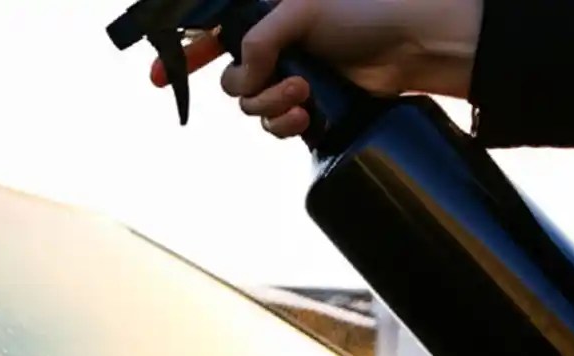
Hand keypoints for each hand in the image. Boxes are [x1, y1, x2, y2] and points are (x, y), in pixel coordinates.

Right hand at [150, 0, 482, 137]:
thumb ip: (260, 39)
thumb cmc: (367, 10)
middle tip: (276, 83)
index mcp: (267, 14)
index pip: (212, 32)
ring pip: (252, 107)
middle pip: (230, 80)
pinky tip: (306, 118)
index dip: (181, 54)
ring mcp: (291, 77)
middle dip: (250, 87)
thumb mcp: (302, 10)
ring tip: (304, 97)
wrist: (418, 44)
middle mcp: (275, 46)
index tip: (156, 78)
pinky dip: (284, 125)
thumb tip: (243, 76)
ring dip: (272, 107)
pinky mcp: (310, 106)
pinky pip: (275, 125)